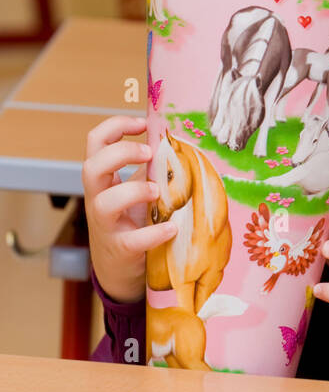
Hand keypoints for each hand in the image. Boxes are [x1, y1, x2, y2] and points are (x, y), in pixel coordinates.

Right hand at [82, 115, 176, 304]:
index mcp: (103, 179)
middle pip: (91, 167)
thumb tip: (174, 140)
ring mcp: (107, 225)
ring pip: (105, 203)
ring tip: (158, 191)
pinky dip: (154, 232)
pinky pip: (133, 240)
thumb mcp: (135, 189)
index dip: (115, 126)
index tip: (142, 123)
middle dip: (120, 153)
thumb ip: (148, 168)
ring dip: (133, 191)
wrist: (119, 269)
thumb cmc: (130, 221)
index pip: (95, 142)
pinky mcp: (121, 249)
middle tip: (148, 152)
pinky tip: (172, 227)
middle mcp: (98, 199)